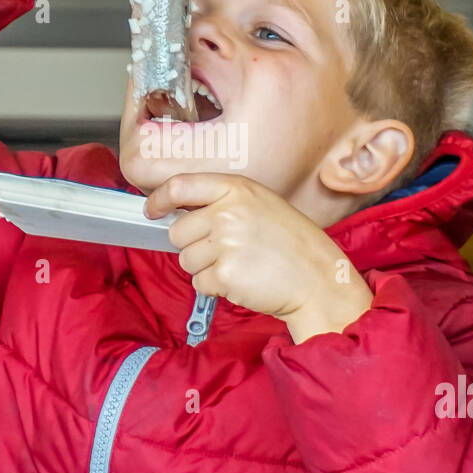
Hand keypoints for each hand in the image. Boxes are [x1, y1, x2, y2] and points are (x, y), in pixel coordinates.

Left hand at [145, 173, 374, 342]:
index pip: (180, 186)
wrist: (320, 279)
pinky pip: (199, 282)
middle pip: (178, 232)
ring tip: (239, 265)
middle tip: (225, 251)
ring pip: (186, 260)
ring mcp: (226, 243)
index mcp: (237, 189)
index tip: (152, 210)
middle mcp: (228, 212)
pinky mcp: (225, 274)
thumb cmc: (292, 244)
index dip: (159, 199)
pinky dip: (216, 287)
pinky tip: (242, 280)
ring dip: (206, 268)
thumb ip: (223, 203)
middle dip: (193, 245)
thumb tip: (178, 213)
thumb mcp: (262, 205)